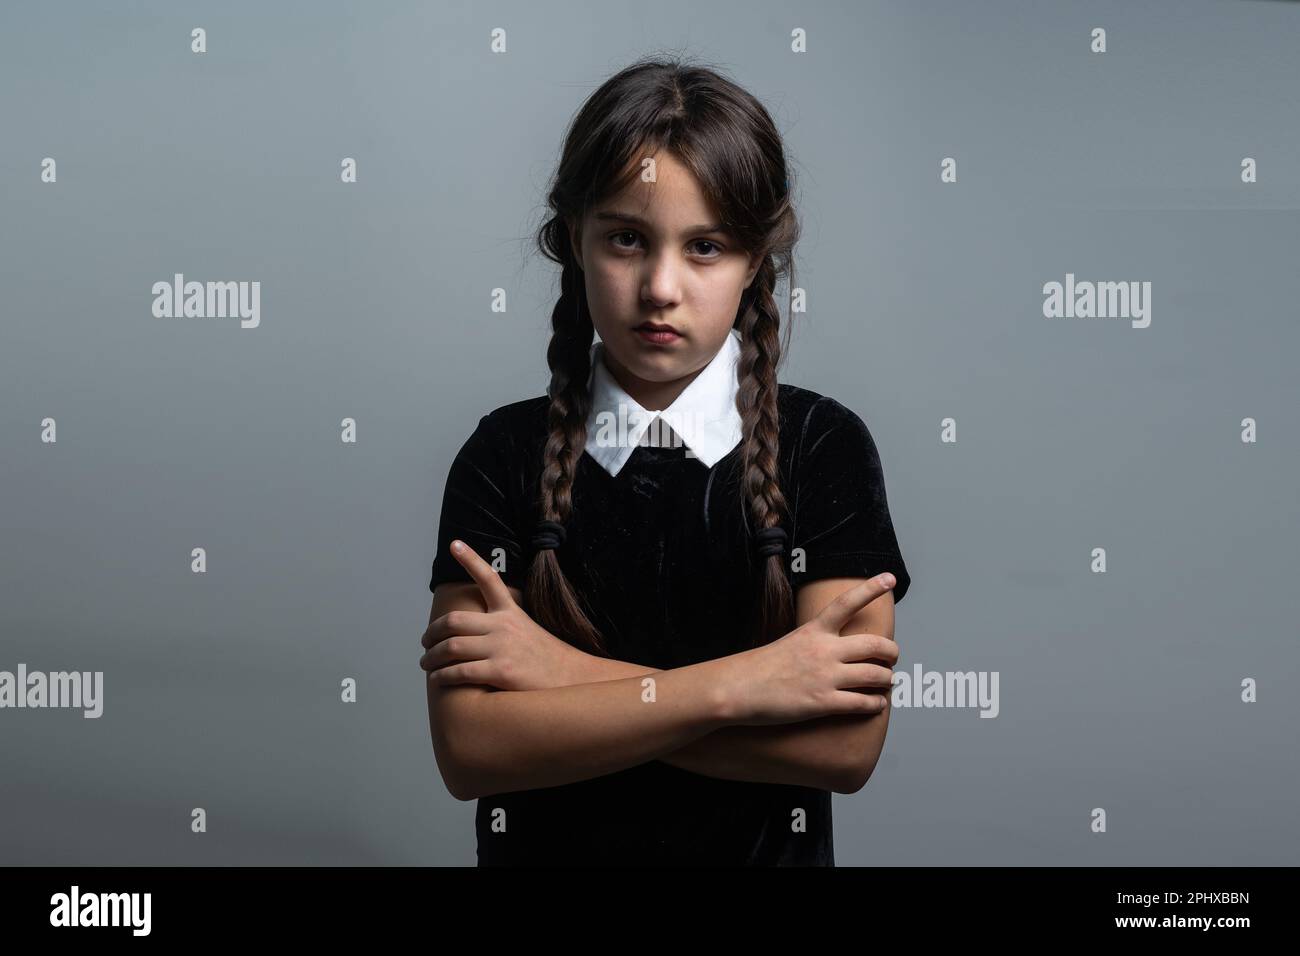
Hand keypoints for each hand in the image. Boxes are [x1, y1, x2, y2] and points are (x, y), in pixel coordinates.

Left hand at [420, 539, 588, 690]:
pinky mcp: (501, 671)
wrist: (570, 678)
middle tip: (424, 642)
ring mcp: (502, 648)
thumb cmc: (544, 657)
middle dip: (431, 632)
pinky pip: (459, 671)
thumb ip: (502, 624)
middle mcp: (504, 626)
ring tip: (426, 663)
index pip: (489, 578)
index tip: (455, 544)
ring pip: (451, 647)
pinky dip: (442, 676)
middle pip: (454, 621)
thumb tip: (472, 629)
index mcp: (510, 612)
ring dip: (431, 657)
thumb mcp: (526, 629)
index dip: (471, 559)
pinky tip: (438, 679)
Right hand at [726, 574, 899, 725]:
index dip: (871, 589)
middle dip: (892, 652)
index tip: (889, 578)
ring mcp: (825, 677)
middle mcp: (824, 650)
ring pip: (875, 676)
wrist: (739, 688)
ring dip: (887, 680)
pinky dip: (876, 704)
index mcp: (814, 631)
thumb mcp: (792, 641)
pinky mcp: (823, 702)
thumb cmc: (761, 667)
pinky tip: (876, 704)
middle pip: (874, 645)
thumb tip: (839, 650)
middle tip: (893, 657)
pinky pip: (862, 703)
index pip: (847, 603)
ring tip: (887, 682)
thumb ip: (817, 642)